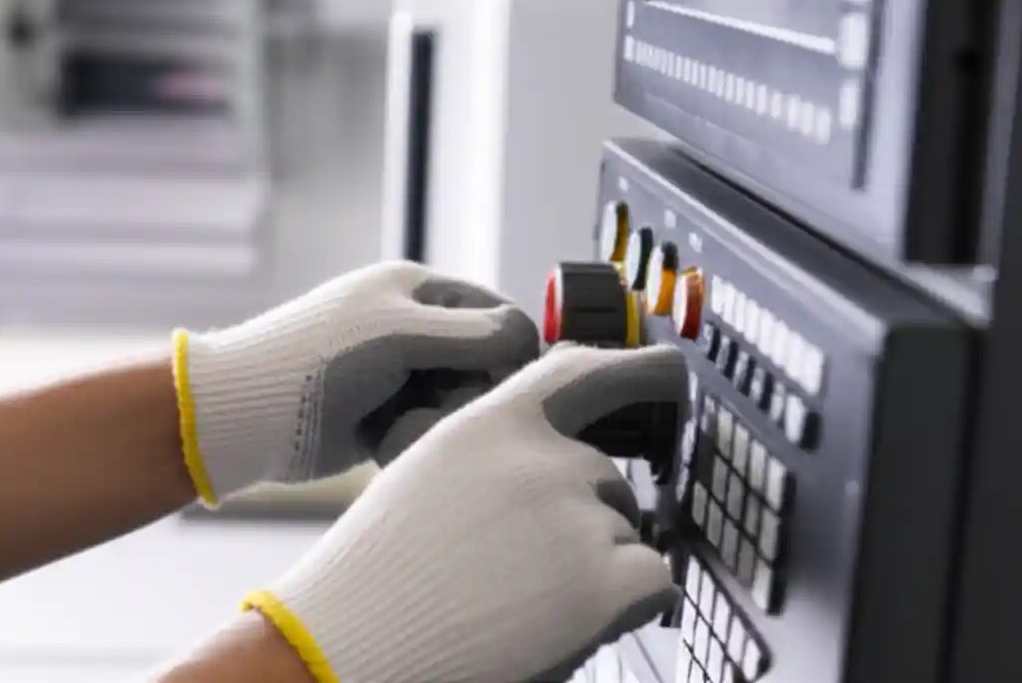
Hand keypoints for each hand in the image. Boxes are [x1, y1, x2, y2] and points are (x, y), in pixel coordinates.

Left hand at [172, 261, 537, 506]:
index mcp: (417, 291)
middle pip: (484, 366)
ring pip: (459, 405)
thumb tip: (530, 337)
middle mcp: (412, 329)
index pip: (498, 314)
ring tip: (400, 427)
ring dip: (438, 421)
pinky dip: (413, 440)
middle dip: (466, 392)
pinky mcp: (383, 419)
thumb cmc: (316, 361)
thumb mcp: (401, 335)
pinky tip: (383, 443)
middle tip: (435, 407)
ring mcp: (396, 375)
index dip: (509, 350)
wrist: (243, 415)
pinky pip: (429, 432)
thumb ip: (473, 334)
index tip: (498, 383)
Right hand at [241, 344, 687, 682]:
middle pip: (607, 482)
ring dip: (593, 574)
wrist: (350, 652)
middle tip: (521, 575)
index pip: (579, 374)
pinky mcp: (609, 581)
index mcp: (487, 427)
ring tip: (518, 607)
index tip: (671, 370)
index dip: (637, 370)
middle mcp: (540, 459)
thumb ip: (491, 462)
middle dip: (584, 525)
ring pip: (628, 538)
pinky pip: (654, 583)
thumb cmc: (374, 583)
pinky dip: (626, 609)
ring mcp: (579, 517)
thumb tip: (551, 473)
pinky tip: (562, 626)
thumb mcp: (424, 484)